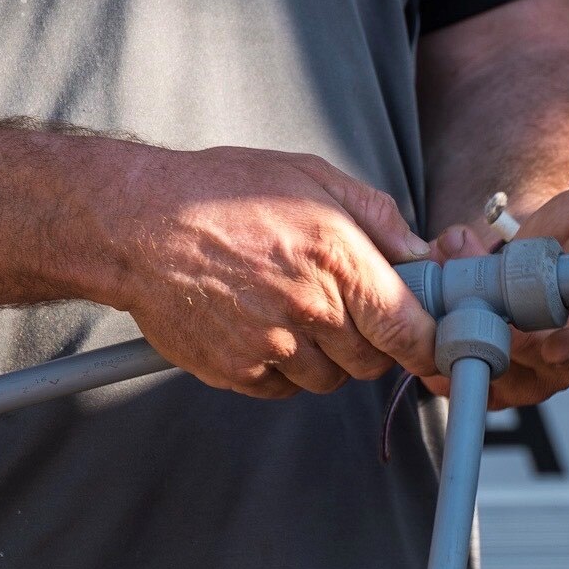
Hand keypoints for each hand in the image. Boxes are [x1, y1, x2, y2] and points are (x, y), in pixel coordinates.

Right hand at [94, 146, 437, 397]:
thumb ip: (379, 219)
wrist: (138, 224)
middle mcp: (309, 308)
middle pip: (374, 362)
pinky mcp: (237, 372)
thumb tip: (421, 256)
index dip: (428, 344)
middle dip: (372, 342)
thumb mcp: (313, 179)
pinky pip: (284, 389)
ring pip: (330, 379)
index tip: (430, 343)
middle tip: (346, 309)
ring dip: (326, 356)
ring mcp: (271, 347)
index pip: (409, 330)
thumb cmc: (223, 193)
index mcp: (339, 259)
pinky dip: (283, 368)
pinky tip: (261, 324)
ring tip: (292, 309)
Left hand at [426, 179, 568, 407]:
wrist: (534, 252)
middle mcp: (563, 361)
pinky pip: (448, 365)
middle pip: (530, 369)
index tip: (552, 343)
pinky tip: (433, 284)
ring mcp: (520, 374)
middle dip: (498, 328)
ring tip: (453, 262)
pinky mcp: (479, 372)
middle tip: (477, 284)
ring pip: (483, 368)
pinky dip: (433, 328)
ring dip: (458, 320)